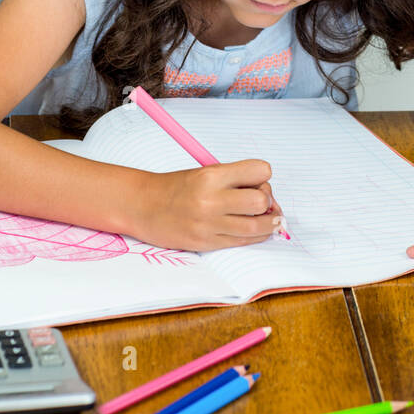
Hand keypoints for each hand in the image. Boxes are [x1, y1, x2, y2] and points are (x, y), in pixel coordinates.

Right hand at [134, 159, 283, 251]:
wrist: (143, 206)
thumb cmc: (177, 187)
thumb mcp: (206, 172)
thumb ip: (236, 180)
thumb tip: (269, 199)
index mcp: (212, 175)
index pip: (260, 171)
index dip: (263, 176)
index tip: (258, 181)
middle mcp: (211, 199)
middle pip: (261, 201)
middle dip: (268, 201)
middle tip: (262, 202)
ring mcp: (208, 224)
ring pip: (255, 226)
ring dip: (268, 223)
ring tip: (269, 220)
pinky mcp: (205, 243)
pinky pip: (241, 242)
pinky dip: (254, 236)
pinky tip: (254, 231)